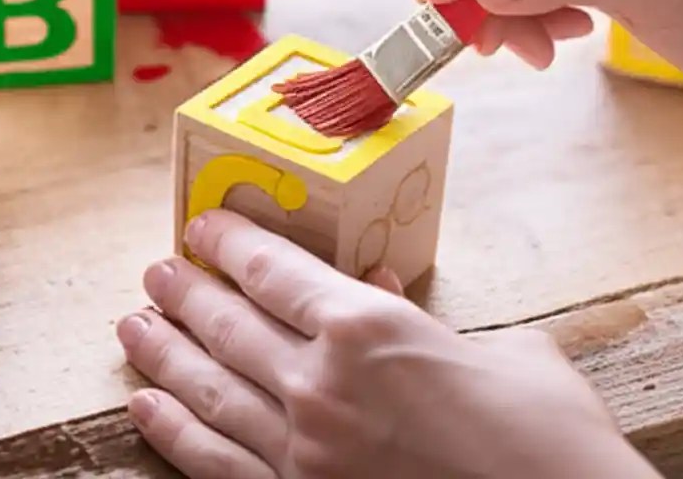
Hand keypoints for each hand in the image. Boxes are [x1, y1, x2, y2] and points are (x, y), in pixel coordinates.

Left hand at [116, 209, 661, 478]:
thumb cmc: (550, 438)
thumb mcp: (503, 352)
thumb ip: (428, 319)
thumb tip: (378, 290)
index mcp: (369, 329)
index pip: (273, 271)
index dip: (230, 242)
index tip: (204, 226)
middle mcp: (320, 384)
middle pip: (227, 325)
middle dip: (186, 292)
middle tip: (157, 270)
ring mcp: (303, 451)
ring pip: (207, 389)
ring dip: (163, 353)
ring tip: (133, 325)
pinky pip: (214, 462)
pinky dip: (172, 432)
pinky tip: (145, 408)